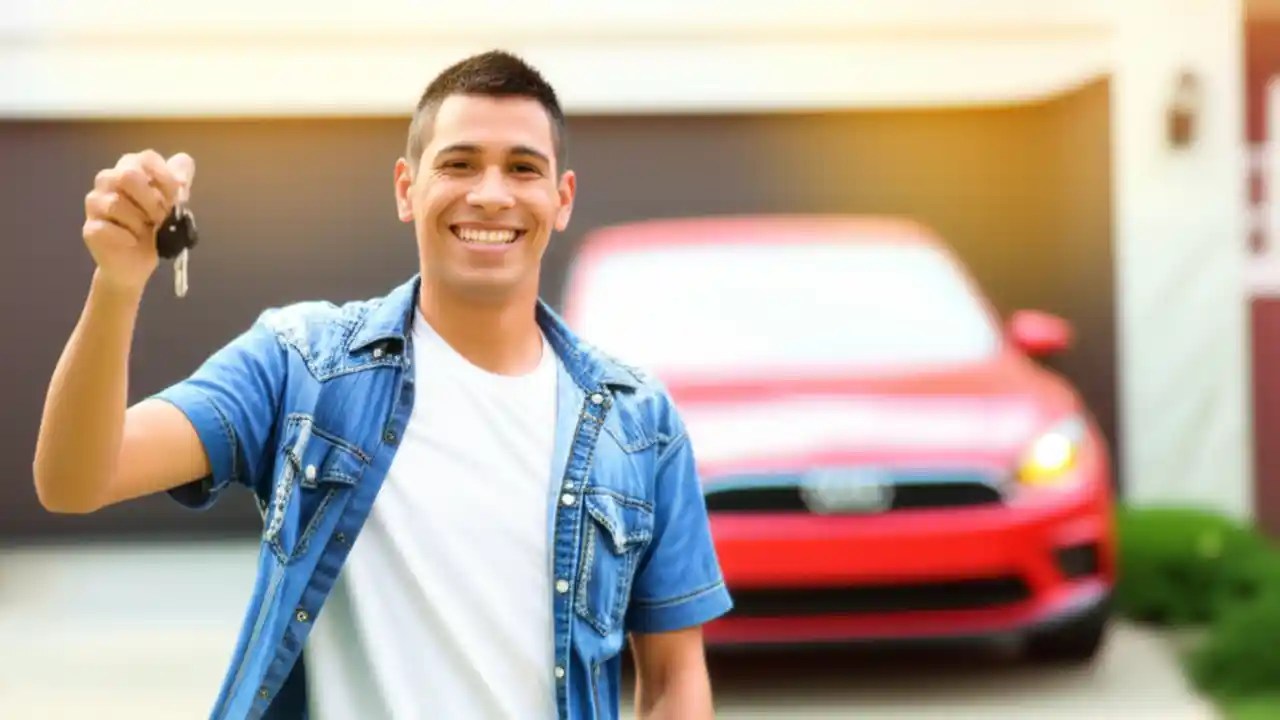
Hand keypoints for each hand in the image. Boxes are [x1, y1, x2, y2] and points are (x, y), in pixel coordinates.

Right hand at [83, 150, 195, 293]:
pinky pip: (106, 228)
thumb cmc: (154, 228)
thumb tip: (183, 160)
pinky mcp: (90, 228)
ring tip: (147, 232)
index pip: (147, 158)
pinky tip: (133, 241)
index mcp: (131, 168)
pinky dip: (126, 237)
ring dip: (140, 222)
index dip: (165, 177)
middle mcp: (108, 180)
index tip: (176, 197)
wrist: (137, 262)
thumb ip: (179, 182)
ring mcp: (95, 203)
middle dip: (151, 200)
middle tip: (162, 217)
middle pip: (127, 175)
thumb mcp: (173, 205)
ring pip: (116, 203)